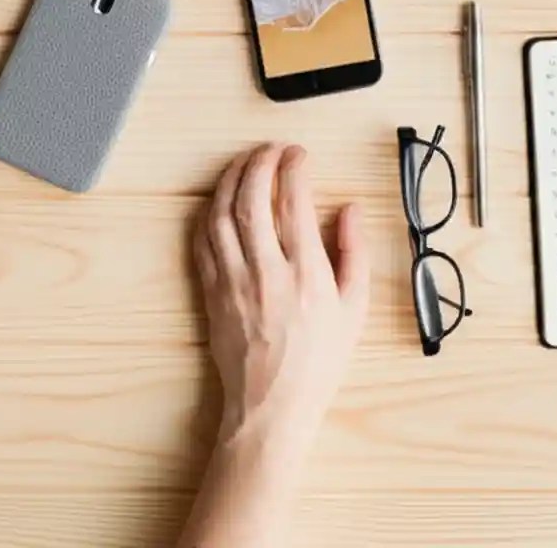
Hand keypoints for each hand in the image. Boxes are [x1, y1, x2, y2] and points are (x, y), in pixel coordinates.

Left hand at [193, 143, 370, 438]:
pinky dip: (208, 212)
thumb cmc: (317, 362)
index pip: (293, 202)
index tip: (299, 155)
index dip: (293, 168)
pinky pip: (202, 241)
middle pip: (252, 199)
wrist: (272, 405)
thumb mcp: (354, 308)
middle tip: (270, 150)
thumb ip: (353, 252)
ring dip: (229, 180)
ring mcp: (233, 281)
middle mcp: (266, 271)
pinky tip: (218, 200)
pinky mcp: (211, 293)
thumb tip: (350, 210)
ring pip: (221, 214)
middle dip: (259, 163)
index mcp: (307, 273)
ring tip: (243, 164)